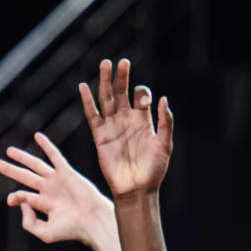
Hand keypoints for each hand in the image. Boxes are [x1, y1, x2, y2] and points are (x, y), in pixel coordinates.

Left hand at [0, 132, 112, 247]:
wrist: (91, 221)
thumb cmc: (72, 230)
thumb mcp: (44, 233)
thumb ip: (28, 223)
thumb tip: (20, 202)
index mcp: (44, 204)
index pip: (24, 196)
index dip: (15, 197)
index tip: (12, 200)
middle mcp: (49, 190)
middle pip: (25, 177)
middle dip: (10, 169)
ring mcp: (57, 180)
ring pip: (35, 165)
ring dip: (22, 157)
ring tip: (8, 151)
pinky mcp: (66, 173)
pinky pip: (55, 156)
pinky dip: (46, 145)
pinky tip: (37, 136)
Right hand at [79, 58, 171, 198]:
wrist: (136, 188)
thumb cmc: (153, 170)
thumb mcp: (165, 145)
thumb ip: (165, 122)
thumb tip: (163, 99)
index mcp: (143, 119)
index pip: (140, 96)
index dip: (141, 93)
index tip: (143, 103)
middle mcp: (126, 119)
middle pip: (121, 91)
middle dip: (122, 76)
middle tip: (123, 61)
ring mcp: (112, 126)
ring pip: (106, 98)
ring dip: (105, 82)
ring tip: (105, 64)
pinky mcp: (100, 136)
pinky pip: (92, 115)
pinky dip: (87, 102)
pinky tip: (84, 87)